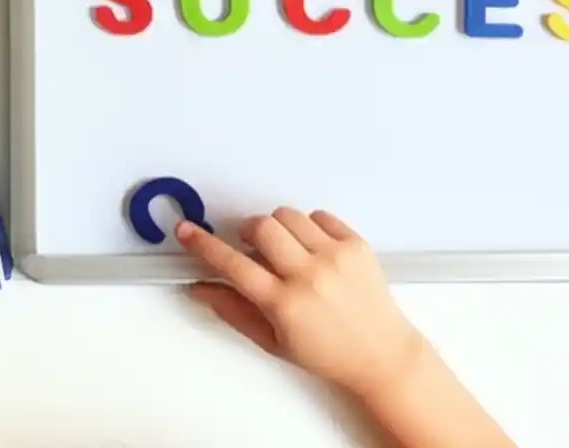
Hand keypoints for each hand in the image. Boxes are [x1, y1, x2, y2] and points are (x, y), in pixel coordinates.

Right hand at [177, 209, 515, 447]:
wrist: (381, 354)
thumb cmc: (326, 353)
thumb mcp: (271, 340)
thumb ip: (231, 310)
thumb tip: (198, 287)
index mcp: (284, 304)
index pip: (232, 264)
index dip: (203, 245)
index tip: (186, 231)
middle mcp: (309, 276)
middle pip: (261, 227)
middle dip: (248, 232)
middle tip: (251, 247)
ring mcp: (335, 257)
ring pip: (288, 215)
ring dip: (277, 227)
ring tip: (286, 251)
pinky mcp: (356, 245)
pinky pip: (320, 215)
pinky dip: (308, 227)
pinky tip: (313, 249)